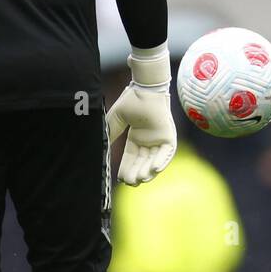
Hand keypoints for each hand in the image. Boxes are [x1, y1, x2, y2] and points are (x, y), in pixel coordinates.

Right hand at [107, 43, 176, 185]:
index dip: (125, 168)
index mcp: (136, 137)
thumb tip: (101, 150)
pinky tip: (154, 170)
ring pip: (154, 160)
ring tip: (140, 179)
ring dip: (147, 170)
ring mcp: (159, 139)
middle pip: (142, 162)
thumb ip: (110, 134)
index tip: (120, 178)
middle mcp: (148, 140)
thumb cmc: (131, 100)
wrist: (144, 88)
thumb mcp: (116, 120)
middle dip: (135, 172)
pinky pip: (167, 152)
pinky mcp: (169, 136)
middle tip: (129, 182)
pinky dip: (162, 161)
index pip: (131, 157)